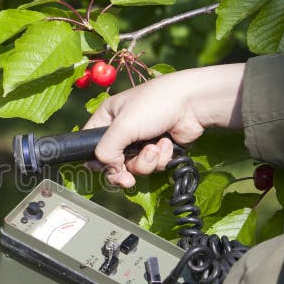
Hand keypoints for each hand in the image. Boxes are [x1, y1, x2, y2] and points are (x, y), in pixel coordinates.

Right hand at [84, 64, 244, 186]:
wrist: (192, 103)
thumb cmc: (153, 105)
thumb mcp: (122, 126)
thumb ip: (106, 150)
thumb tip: (109, 170)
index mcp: (107, 119)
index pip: (90, 144)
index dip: (95, 159)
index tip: (103, 169)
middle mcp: (122, 132)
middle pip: (113, 163)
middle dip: (122, 171)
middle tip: (127, 179)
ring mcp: (140, 142)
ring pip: (134, 166)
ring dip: (146, 160)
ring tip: (155, 146)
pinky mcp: (158, 150)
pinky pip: (153, 165)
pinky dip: (161, 157)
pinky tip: (167, 142)